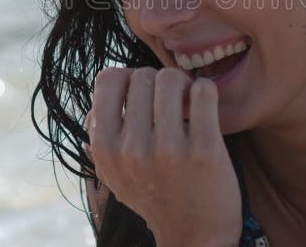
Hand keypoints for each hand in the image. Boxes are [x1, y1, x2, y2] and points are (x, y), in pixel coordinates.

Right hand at [86, 66, 241, 246]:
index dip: (128, 78)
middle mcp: (132, 149)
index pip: (108, 78)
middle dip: (159, 81)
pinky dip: (205, 90)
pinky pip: (203, 91)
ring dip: (184, 84)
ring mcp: (169, 150)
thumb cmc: (154, 194)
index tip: (144, 93)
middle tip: (172, 99)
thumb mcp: (114, 171)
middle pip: (143, 75)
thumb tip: (101, 90)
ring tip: (189, 100)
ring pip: (172, 78)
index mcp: (105, 149)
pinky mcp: (205, 151)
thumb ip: (100, 132)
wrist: (194, 235)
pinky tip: (205, 105)